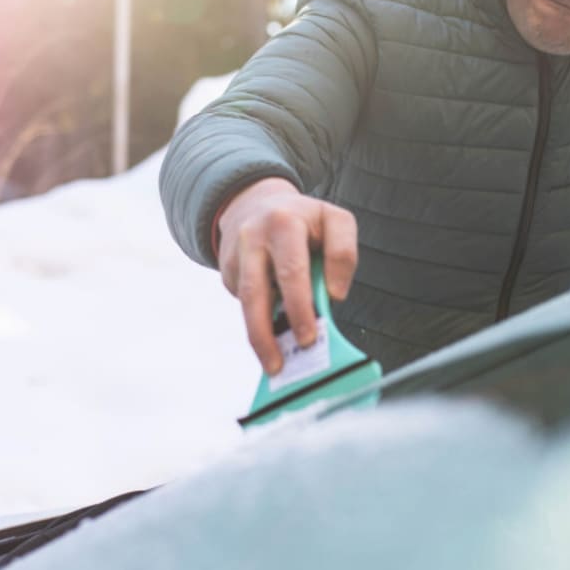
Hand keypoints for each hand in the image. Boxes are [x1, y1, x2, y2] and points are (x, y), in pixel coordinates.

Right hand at [215, 177, 357, 375]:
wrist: (254, 203)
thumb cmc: (304, 220)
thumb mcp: (333, 221)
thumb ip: (342, 253)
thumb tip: (333, 296)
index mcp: (284, 223)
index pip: (294, 269)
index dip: (304, 303)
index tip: (316, 332)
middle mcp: (255, 238)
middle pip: (260, 291)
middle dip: (276, 328)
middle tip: (295, 354)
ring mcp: (236, 256)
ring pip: (247, 303)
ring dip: (260, 337)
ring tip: (275, 365)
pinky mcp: (227, 271)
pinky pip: (244, 303)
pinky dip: (260, 324)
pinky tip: (273, 338)